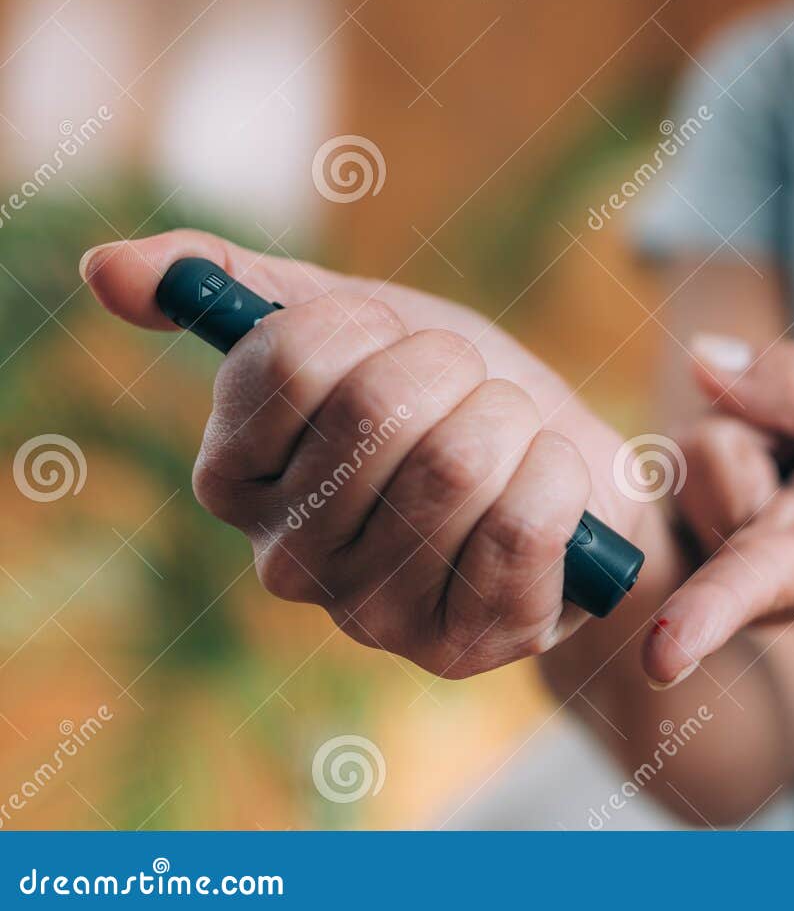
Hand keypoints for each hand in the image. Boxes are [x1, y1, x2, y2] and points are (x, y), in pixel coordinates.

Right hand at [82, 230, 662, 677]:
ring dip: (511, 418)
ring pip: (458, 462)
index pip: (289, 356)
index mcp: (233, 477)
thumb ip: (244, 288)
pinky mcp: (464, 645)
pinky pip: (523, 523)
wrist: (569, 471)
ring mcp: (374, 614)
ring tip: (509, 439)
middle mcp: (286, 561)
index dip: (370, 324)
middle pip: (380, 406)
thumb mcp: (359, 323)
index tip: (397, 338)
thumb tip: (107, 265)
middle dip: (454, 369)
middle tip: (467, 391)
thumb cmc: (452, 395)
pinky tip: (546, 484)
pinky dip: (556, 473)